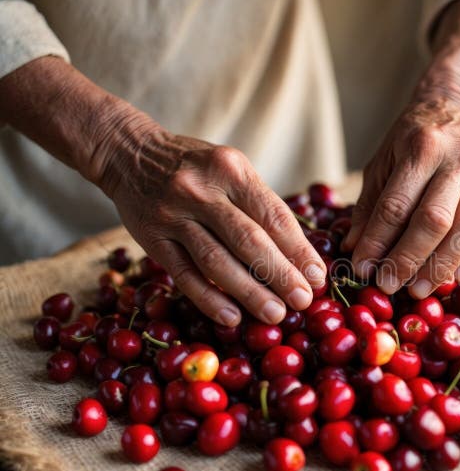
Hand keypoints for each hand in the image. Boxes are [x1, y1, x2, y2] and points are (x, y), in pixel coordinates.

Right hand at [0, 57, 325, 326]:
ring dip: (250, 292)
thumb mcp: (231, 169)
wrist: (130, 153)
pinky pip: (184, 274)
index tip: (318, 276)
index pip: (273, 215)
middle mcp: (202, 191)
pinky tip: (232, 317)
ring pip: (217, 261)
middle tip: (303, 301)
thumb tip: (299, 255)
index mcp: (232, 170)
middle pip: (249, 240)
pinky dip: (209, 298)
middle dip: (281, 275)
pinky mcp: (151, 239)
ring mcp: (173, 216)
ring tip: (275, 314)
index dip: (299, 250)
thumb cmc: (196, 167)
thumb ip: (260, 205)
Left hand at [341, 0, 459, 299]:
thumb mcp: (382, 162)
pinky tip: (455, 278)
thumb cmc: (411, 141)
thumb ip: (370, 206)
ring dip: (442, 266)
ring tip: (419, 289)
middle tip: (389, 285)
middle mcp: (458, 158)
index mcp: (421, 147)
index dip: (377, 241)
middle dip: (409, 259)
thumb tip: (353, 250)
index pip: (396, 204)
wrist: (456, 110)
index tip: (362, 269)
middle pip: (434, 220)